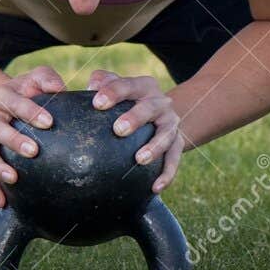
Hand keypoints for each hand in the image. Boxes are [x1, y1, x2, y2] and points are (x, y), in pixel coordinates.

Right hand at [0, 66, 64, 206]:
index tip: (49, 122)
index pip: (16, 103)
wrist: (0, 99)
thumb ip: (47, 79)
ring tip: (13, 179)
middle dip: (14, 140)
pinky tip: (2, 203)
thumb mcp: (35, 77)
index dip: (31, 112)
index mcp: (2, 96)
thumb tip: (61, 89)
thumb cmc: (27, 89)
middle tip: (33, 151)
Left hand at [88, 70, 183, 192]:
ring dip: (154, 147)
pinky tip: (155, 188)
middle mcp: (161, 103)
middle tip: (119, 129)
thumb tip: (91, 86)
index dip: (113, 92)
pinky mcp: (178, 143)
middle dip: (136, 117)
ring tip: (140, 159)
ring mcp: (171, 124)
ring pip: (166, 135)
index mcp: (143, 86)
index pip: (128, 85)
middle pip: (150, 108)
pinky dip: (167, 174)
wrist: (160, 115)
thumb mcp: (117, 87)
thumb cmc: (127, 101)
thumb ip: (103, 81)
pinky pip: (174, 160)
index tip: (97, 103)